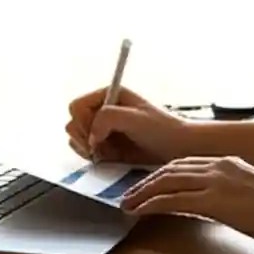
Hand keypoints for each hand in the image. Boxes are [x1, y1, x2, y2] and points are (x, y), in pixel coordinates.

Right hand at [65, 86, 195, 163]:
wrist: (180, 148)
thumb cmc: (163, 130)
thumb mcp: (135, 118)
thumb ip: (107, 118)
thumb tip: (91, 135)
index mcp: (108, 95)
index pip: (76, 107)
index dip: (83, 122)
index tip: (98, 135)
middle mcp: (102, 109)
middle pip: (73, 123)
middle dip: (83, 138)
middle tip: (100, 147)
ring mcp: (103, 129)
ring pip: (76, 138)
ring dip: (87, 149)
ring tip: (107, 152)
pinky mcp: (106, 146)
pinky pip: (85, 151)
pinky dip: (92, 157)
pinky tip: (109, 158)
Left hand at [119, 156, 253, 250]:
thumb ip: (235, 195)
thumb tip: (223, 206)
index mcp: (230, 162)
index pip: (186, 163)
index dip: (162, 174)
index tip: (148, 185)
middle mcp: (220, 166)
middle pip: (170, 169)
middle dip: (146, 182)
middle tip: (130, 195)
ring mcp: (217, 182)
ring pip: (166, 181)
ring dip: (142, 192)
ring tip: (127, 204)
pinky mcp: (215, 201)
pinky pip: (173, 200)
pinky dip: (151, 204)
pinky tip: (139, 212)